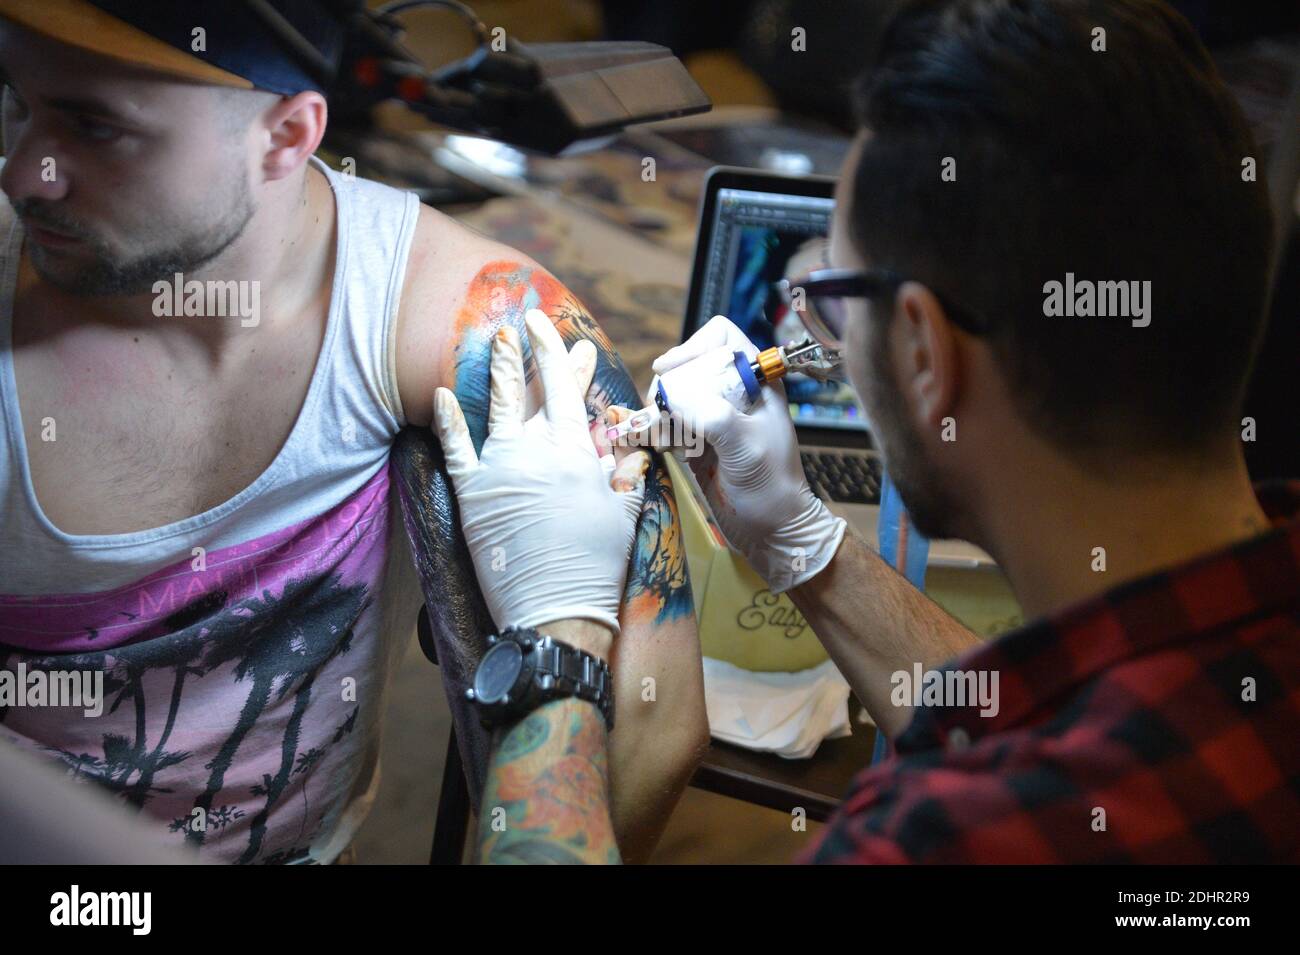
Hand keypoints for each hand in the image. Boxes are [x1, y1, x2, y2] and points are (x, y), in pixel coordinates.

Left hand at [433, 308, 650, 637]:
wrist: (557, 609)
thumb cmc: (596, 564)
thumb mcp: (623, 514)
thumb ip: (626, 476)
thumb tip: (633, 451)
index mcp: (576, 453)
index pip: (564, 388)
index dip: (556, 352)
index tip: (548, 326)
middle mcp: (538, 451)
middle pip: (530, 388)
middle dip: (526, 350)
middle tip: (521, 321)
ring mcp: (501, 469)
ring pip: (495, 406)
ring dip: (494, 369)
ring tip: (493, 340)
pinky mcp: (472, 493)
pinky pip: (456, 448)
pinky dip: (449, 419)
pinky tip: (441, 394)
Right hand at [647, 315, 845, 592]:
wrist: (772, 530)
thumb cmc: (771, 487)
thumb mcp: (747, 448)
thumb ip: (714, 417)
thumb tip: (672, 396)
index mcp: (756, 381)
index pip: (721, 336)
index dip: (693, 346)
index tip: (671, 371)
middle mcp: (733, 392)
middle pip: (689, 363)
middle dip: (670, 383)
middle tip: (661, 409)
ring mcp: (713, 416)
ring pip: (674, 393)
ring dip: (658, 409)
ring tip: (655, 431)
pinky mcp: (697, 440)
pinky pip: (667, 423)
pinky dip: (654, 430)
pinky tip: (649, 443)